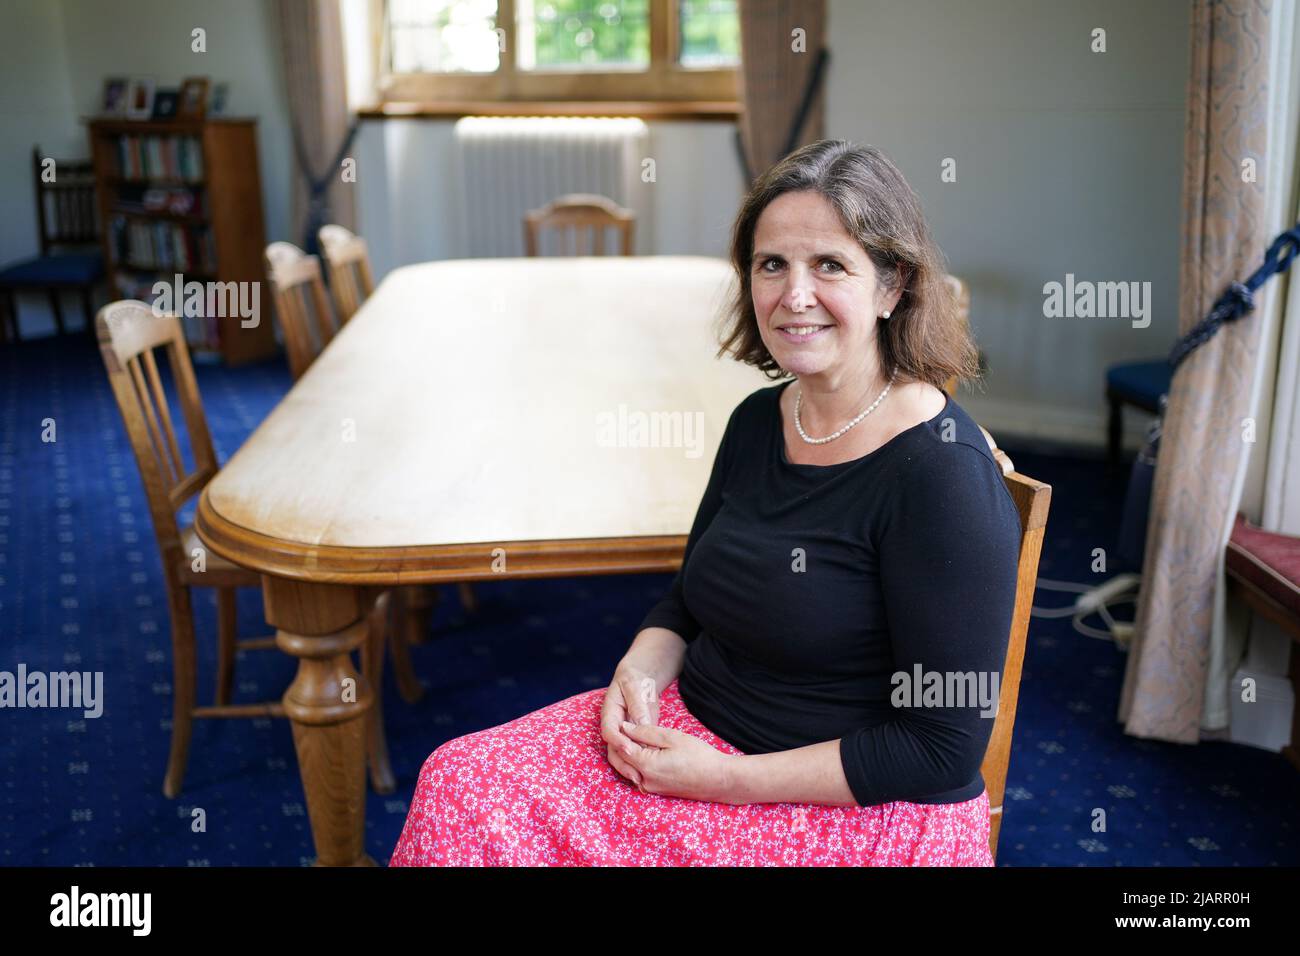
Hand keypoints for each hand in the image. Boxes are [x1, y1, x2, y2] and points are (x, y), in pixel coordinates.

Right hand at [599, 665, 661, 786]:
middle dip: (623, 764)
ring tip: (641, 782)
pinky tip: (649, 776)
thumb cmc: (635, 680)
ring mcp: (623, 735)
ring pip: (621, 756)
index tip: (629, 749)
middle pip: (612, 750)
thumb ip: (637, 705)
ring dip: (630, 769)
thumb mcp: (635, 687)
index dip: (617, 741)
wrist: (639, 681)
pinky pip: (634, 754)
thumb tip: (641, 724)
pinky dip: (639, 764)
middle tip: (636, 776)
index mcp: (609, 713)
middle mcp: (614, 727)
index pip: (609, 731)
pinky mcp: (634, 738)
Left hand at [620, 721, 736, 803]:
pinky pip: (639, 775)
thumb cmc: (699, 755)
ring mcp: (650, 789)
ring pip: (628, 769)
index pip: (621, 747)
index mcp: (646, 765)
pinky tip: (647, 751)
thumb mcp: (672, 737)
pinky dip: (637, 763)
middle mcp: (644, 781)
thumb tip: (625, 727)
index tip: (622, 720)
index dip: (619, 733)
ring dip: (628, 754)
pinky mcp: (657, 792)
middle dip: (620, 744)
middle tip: (627, 727)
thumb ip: (645, 732)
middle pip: (621, 760)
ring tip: (637, 736)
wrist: (719, 780)